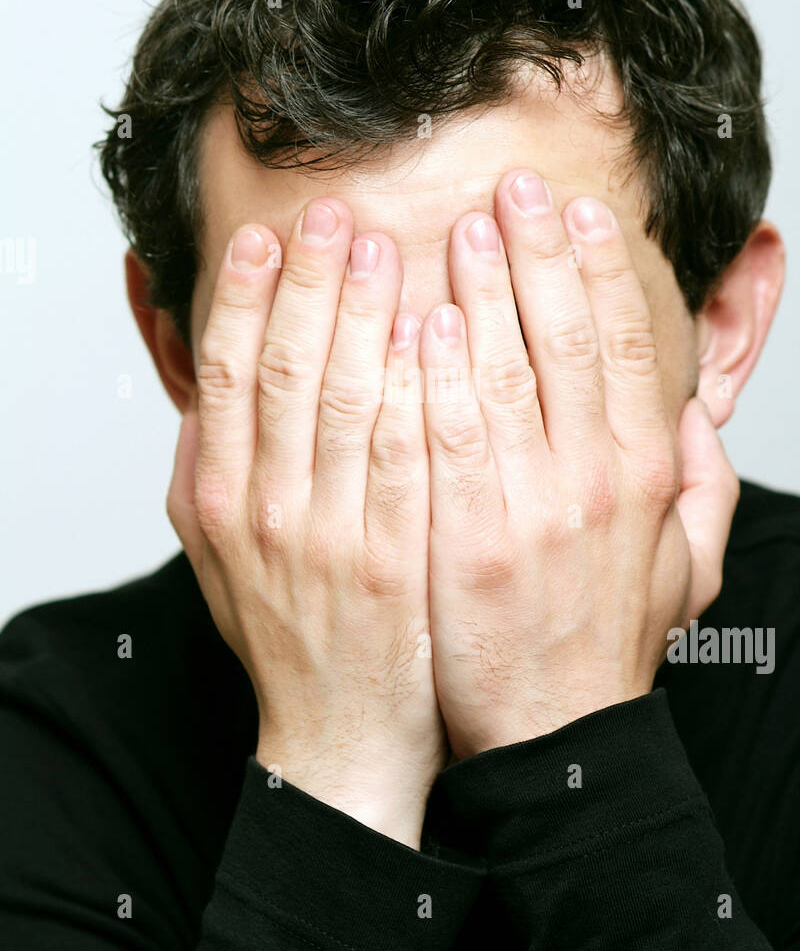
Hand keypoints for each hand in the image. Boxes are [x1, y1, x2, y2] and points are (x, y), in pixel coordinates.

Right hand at [167, 202, 444, 846]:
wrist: (339, 738)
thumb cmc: (289, 640)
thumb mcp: (217, 560)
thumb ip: (212, 472)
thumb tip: (216, 388)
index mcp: (219, 500)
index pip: (229, 374)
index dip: (250, 298)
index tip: (270, 236)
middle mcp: (267, 512)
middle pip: (289, 370)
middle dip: (312, 282)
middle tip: (337, 212)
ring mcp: (332, 537)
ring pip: (348, 400)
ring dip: (366, 314)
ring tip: (388, 244)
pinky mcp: (397, 561)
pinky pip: (409, 458)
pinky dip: (419, 389)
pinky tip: (436, 330)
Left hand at [419, 170, 738, 758]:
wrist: (555, 734)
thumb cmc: (608, 642)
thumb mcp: (687, 563)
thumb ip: (700, 479)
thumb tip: (694, 407)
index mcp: (646, 472)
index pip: (631, 345)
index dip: (605, 270)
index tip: (580, 213)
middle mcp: (594, 478)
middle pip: (571, 337)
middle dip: (541, 252)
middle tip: (513, 188)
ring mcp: (530, 506)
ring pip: (507, 370)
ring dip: (485, 291)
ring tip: (466, 228)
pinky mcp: (467, 537)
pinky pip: (448, 435)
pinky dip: (436, 371)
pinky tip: (421, 319)